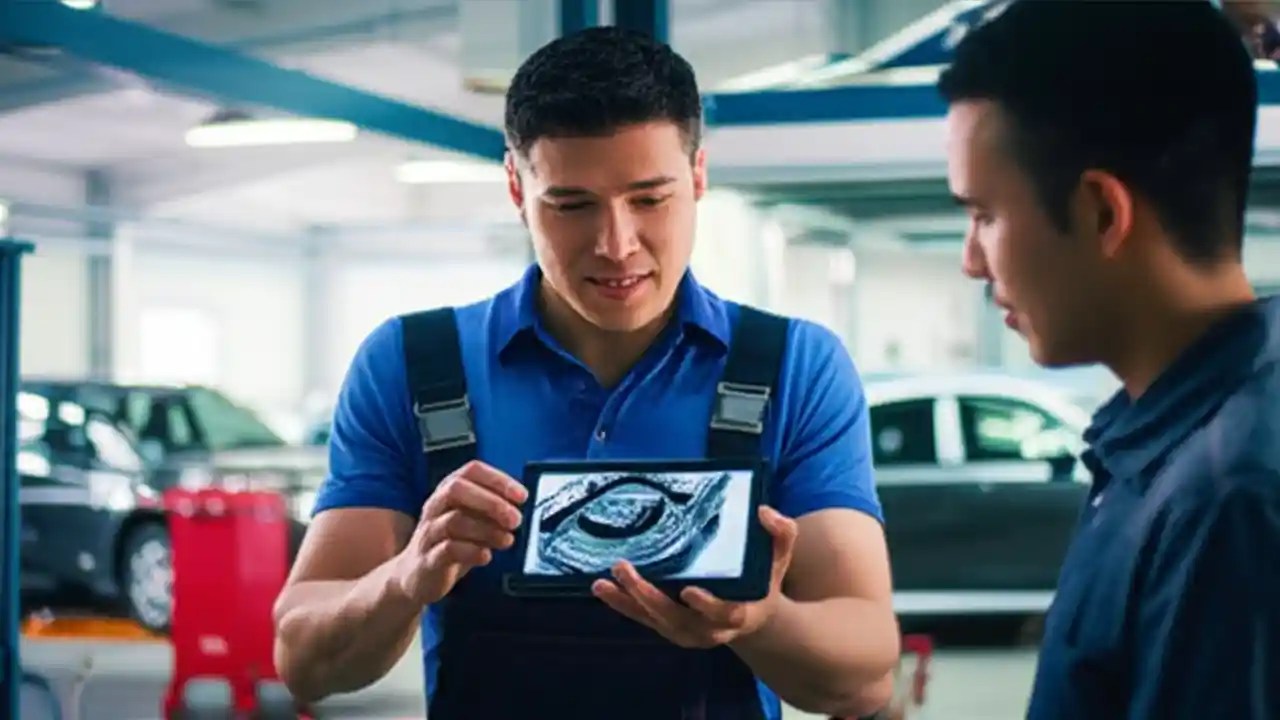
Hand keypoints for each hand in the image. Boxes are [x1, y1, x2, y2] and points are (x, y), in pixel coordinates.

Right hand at [393, 460, 526, 604]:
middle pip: (457, 490)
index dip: (498, 479)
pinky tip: (486, 556)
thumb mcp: (472, 520)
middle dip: (491, 502)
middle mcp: (436, 507)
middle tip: (515, 519)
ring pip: (453, 521)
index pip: (471, 471)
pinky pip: (447, 550)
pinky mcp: (427, 560)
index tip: (521, 496)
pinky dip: (471, 552)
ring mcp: (429, 533)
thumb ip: (492, 511)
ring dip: (486, 530)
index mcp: (448, 491)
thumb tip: (521, 506)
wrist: (416, 576)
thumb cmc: (451, 543)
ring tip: (507, 540)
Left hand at [592, 505, 798, 648]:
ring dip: (628, 602)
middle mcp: (709, 630)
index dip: (707, 605)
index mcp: (739, 614)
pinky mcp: (667, 628)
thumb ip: (781, 535)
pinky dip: (622, 605)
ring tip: (603, 582)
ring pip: (654, 621)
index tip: (689, 590)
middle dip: (649, 597)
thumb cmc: (762, 582)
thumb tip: (764, 512)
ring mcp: (685, 632)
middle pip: (677, 619)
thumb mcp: (778, 559)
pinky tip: (602, 588)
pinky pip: (643, 619)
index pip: (724, 615)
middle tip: (626, 571)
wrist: (752, 617)